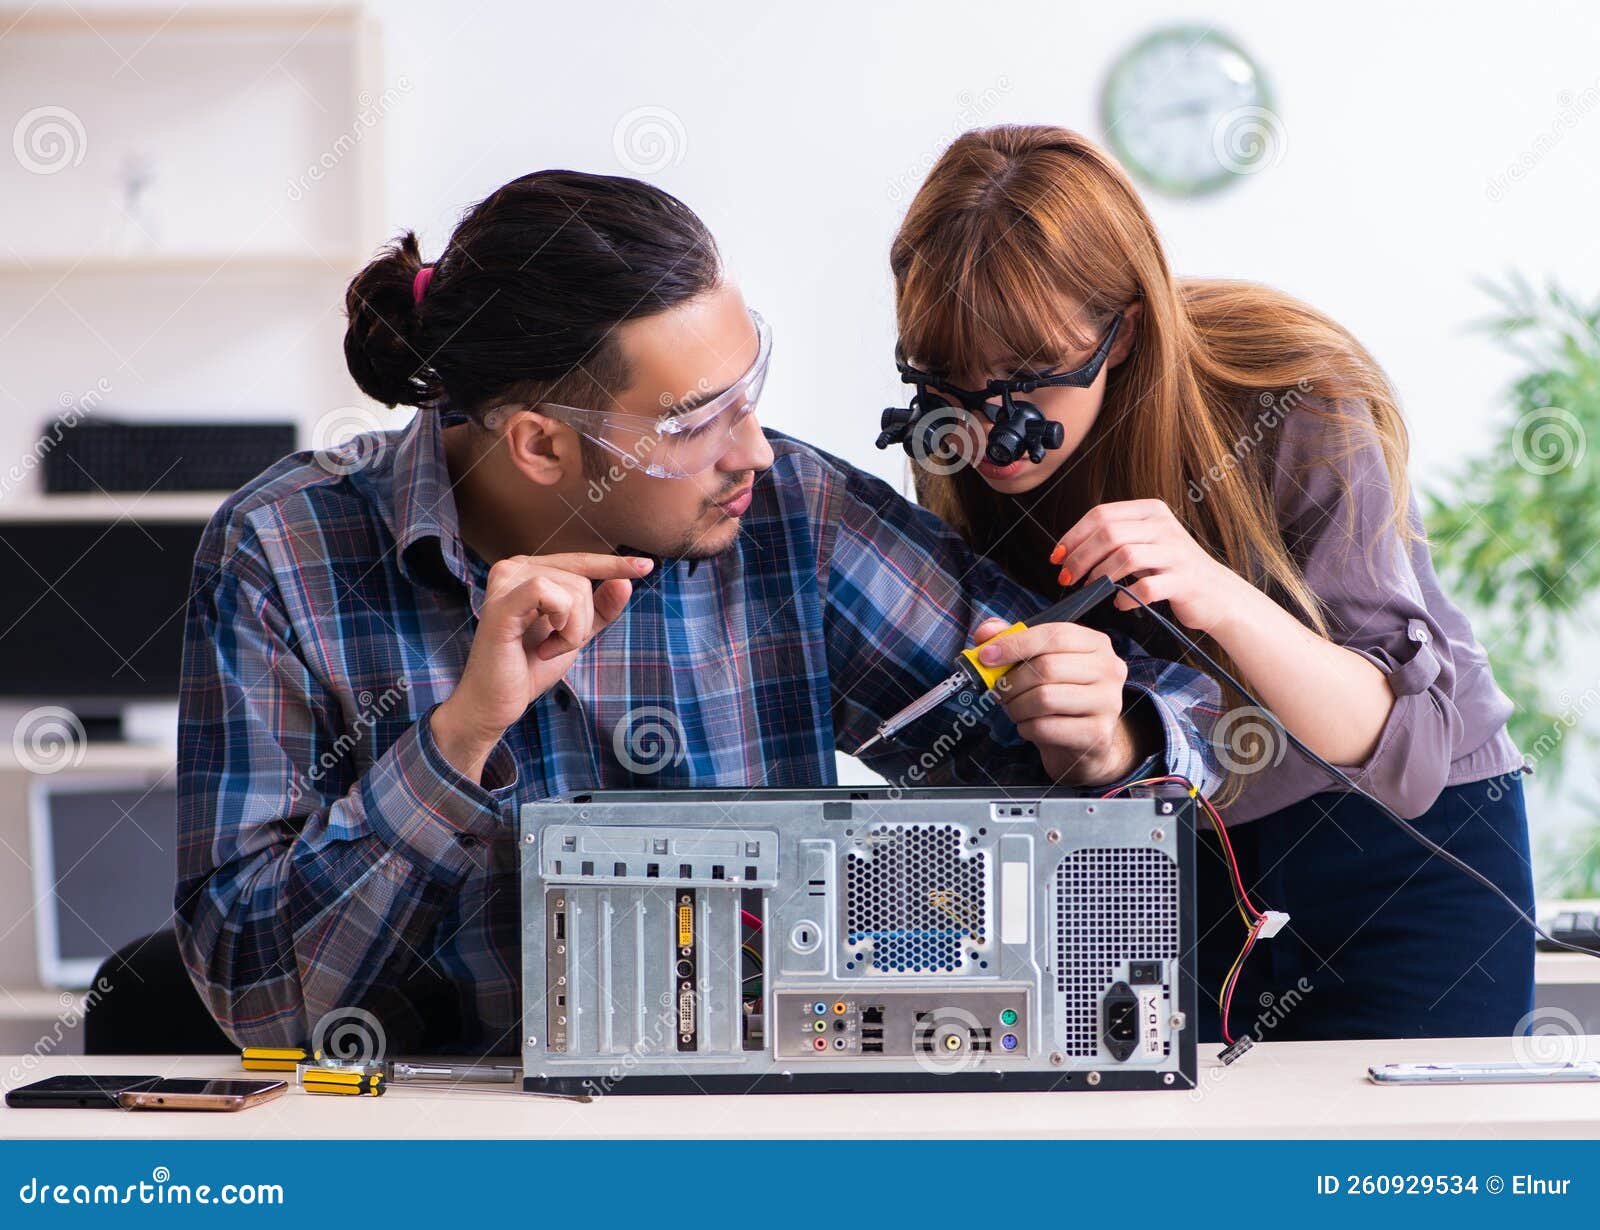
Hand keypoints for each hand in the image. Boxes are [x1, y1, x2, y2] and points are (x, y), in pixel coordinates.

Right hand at [431, 552, 652, 779]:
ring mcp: (504, 581)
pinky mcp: (500, 602)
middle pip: (582, 578)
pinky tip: (542, 646)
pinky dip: (560, 624)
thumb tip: (626, 581)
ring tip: (545, 648)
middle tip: (553, 645)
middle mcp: (514, 567)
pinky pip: (548, 593)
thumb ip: (600, 609)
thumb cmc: (530, 666)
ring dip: (571, 629)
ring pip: (572, 588)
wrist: (497, 703)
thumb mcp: (576, 634)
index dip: (614, 565)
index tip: (647, 566)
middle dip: (582, 621)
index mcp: (530, 570)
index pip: (580, 561)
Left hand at [972, 617, 1140, 785]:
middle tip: (999, 691)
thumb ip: (1012, 641)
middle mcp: (1109, 669)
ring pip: (1045, 698)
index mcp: (1096, 643)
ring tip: (1014, 709)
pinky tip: (1028, 727)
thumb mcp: (1037, 663)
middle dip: (1012, 681)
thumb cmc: (1058, 695)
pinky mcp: (1097, 734)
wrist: (1082, 743)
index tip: (986, 656)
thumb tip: (986, 632)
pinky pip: (1046, 727)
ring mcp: (1108, 703)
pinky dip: (1026, 728)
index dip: (1016, 644)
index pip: (1055, 635)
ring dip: (1016, 706)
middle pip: (1048, 667)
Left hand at [1051, 499, 1249, 633]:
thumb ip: (1113, 538)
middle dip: (1080, 557)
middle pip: (1109, 534)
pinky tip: (1119, 603)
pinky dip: (1126, 598)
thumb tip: (1067, 550)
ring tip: (1091, 588)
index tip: (1057, 557)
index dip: (1073, 536)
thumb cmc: (1170, 569)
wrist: (1216, 593)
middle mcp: (1164, 526)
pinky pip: (1146, 587)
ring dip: (1100, 576)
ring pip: (1125, 556)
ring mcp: (1176, 553)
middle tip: (1066, 577)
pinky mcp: (1184, 581)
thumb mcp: (1144, 542)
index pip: (1101, 514)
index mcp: (1150, 511)